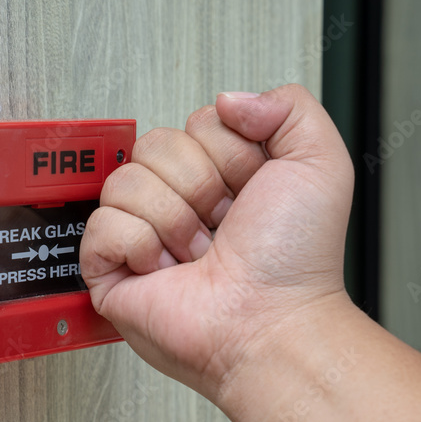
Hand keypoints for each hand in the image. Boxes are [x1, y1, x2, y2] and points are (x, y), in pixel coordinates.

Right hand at [80, 84, 354, 400]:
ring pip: (125, 181)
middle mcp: (178, 200)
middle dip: (199, 186)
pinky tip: (165, 268)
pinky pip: (101, 224)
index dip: (227, 153)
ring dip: (173, 220)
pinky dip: (140, 245)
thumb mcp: (319, 162)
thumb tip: (227, 99)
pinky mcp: (111, 268)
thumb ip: (287, 105)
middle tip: (223, 227)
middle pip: (153, 144)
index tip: (250, 194)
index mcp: (220, 173)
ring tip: (197, 253)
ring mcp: (141, 234)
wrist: (272, 323)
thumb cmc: (295, 262)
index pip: (195, 121)